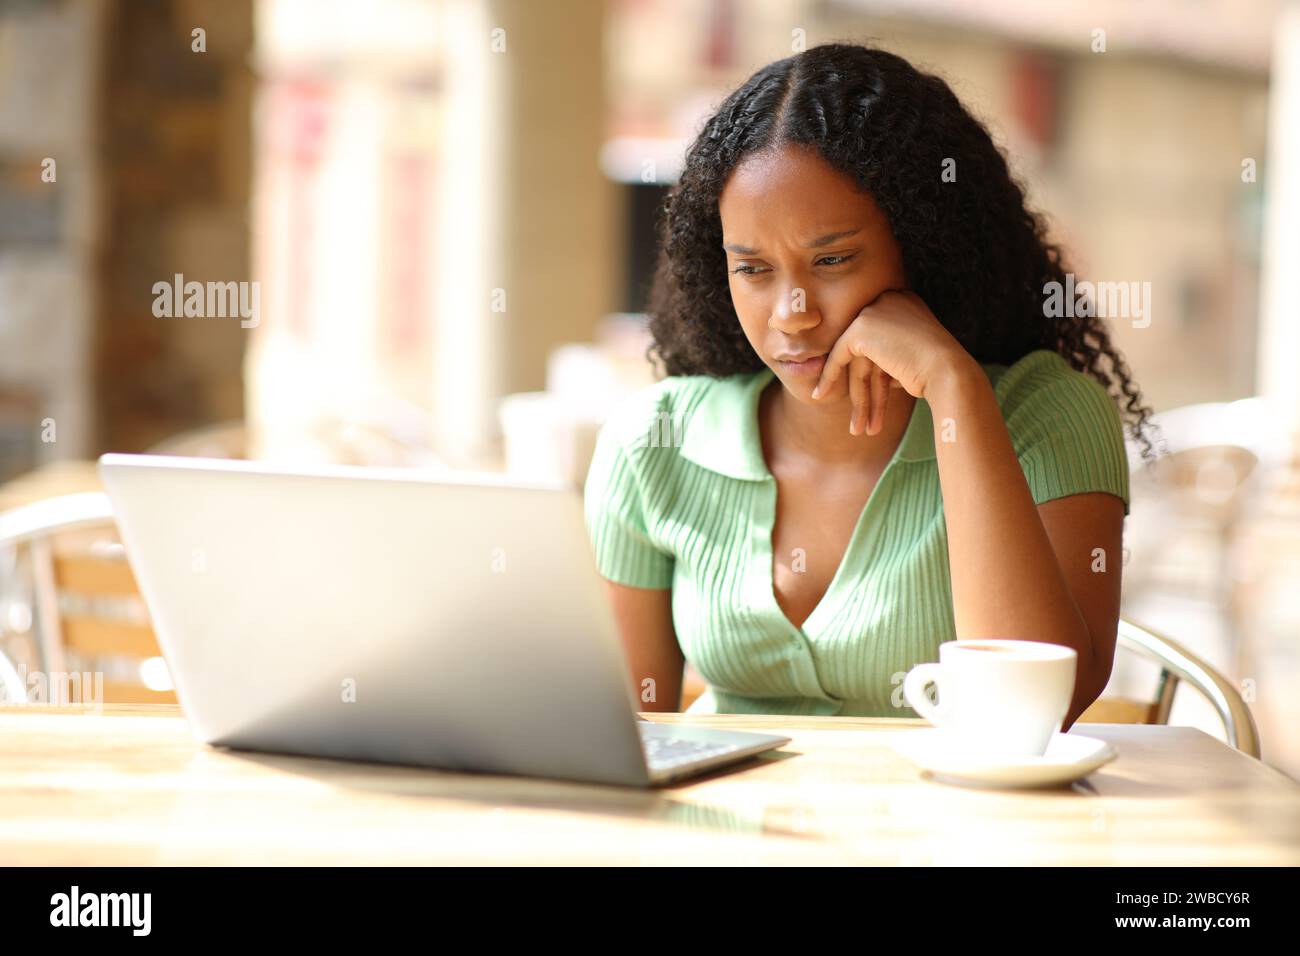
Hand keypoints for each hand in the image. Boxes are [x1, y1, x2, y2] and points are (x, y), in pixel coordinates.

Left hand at [810, 289, 968, 434]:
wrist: (949, 371)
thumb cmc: (938, 372)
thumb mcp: (910, 359)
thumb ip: (888, 358)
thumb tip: (865, 374)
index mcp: (904, 302)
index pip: (880, 340)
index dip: (871, 374)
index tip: (865, 396)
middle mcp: (889, 300)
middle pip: (868, 352)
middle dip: (865, 390)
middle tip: (861, 422)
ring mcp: (875, 311)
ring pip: (857, 360)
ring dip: (859, 397)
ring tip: (858, 429)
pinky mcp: (862, 328)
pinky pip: (839, 355)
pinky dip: (829, 376)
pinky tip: (820, 395)